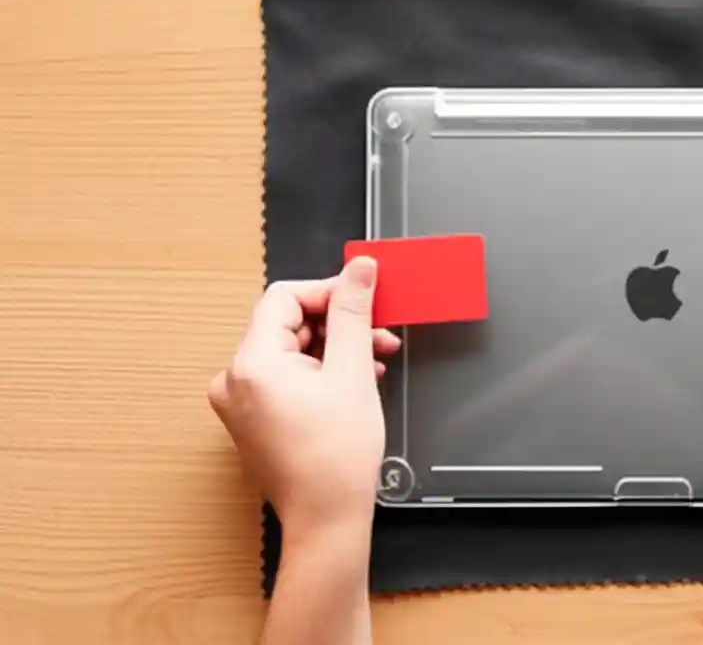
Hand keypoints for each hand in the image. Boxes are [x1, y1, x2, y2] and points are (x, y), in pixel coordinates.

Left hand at [207, 257, 401, 532]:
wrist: (327, 519)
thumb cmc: (336, 459)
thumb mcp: (352, 372)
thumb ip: (354, 313)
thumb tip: (359, 269)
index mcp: (251, 364)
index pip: (285, 298)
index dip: (330, 291)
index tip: (365, 294)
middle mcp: (235, 380)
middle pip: (288, 324)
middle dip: (339, 324)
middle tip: (380, 331)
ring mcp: (241, 402)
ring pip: (292, 351)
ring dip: (335, 349)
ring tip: (374, 360)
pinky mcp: (254, 418)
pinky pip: (287, 376)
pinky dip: (320, 372)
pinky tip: (354, 380)